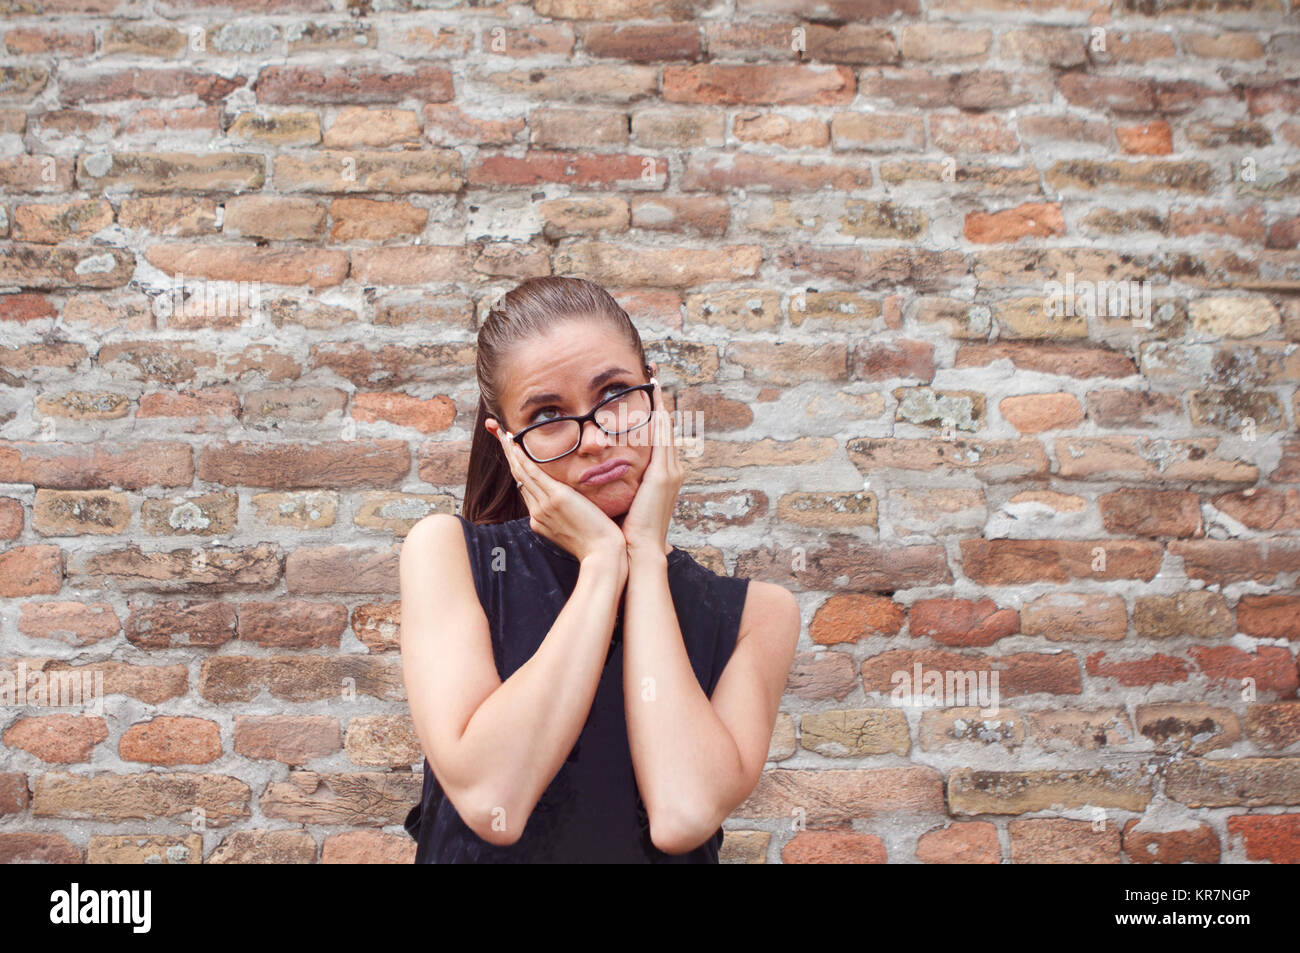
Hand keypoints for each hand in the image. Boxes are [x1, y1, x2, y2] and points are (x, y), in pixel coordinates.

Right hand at [489, 420, 627, 567]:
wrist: (603, 553)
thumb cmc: (598, 542)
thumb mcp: (576, 526)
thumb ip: (568, 512)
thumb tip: (569, 499)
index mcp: (540, 519)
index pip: (525, 488)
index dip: (517, 467)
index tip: (512, 452)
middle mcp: (537, 512)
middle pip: (518, 477)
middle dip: (507, 453)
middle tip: (496, 432)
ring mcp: (543, 506)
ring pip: (521, 473)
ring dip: (510, 450)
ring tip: (502, 432)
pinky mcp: (555, 498)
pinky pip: (532, 473)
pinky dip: (521, 457)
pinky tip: (514, 444)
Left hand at [619, 377, 682, 557]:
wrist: (639, 551)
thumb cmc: (628, 531)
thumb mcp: (626, 502)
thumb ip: (621, 486)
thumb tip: (603, 478)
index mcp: (661, 477)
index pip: (659, 438)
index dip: (656, 416)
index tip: (648, 395)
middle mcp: (670, 470)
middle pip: (666, 428)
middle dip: (661, 402)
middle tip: (655, 376)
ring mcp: (670, 472)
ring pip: (666, 428)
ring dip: (661, 403)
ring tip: (656, 380)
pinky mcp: (664, 475)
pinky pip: (663, 439)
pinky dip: (660, 418)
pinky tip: (656, 401)